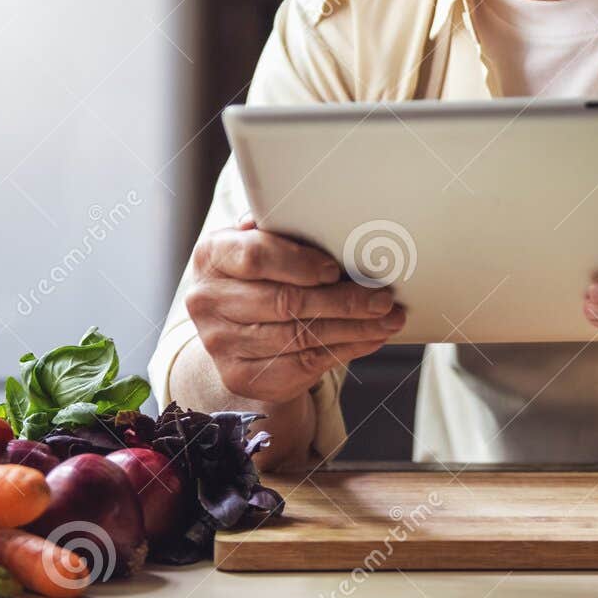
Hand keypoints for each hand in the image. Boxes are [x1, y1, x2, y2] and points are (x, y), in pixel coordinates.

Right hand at [185, 213, 405, 402]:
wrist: (232, 326)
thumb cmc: (258, 273)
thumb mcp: (260, 242)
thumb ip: (284, 231)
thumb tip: (335, 222)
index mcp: (212, 255)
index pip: (255, 256)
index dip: (299, 263)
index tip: (335, 269)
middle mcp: (208, 300)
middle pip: (285, 301)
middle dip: (343, 300)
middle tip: (383, 297)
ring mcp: (221, 343)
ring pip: (300, 336)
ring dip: (354, 328)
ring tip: (389, 319)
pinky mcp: (242, 376)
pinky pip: (303, 364)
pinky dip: (345, 350)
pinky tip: (371, 338)